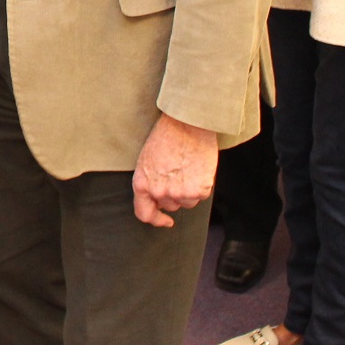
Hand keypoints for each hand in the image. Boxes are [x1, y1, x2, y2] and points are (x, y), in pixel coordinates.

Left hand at [130, 112, 217, 227]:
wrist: (186, 123)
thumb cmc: (167, 136)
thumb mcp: (147, 160)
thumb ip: (150, 182)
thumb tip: (157, 198)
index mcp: (142, 184)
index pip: (145, 213)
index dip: (156, 220)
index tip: (166, 221)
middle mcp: (159, 192)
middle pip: (170, 206)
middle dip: (175, 194)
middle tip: (179, 173)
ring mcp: (179, 193)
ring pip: (187, 202)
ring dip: (190, 190)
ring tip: (188, 167)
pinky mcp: (198, 190)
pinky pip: (201, 195)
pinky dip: (202, 185)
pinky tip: (198, 168)